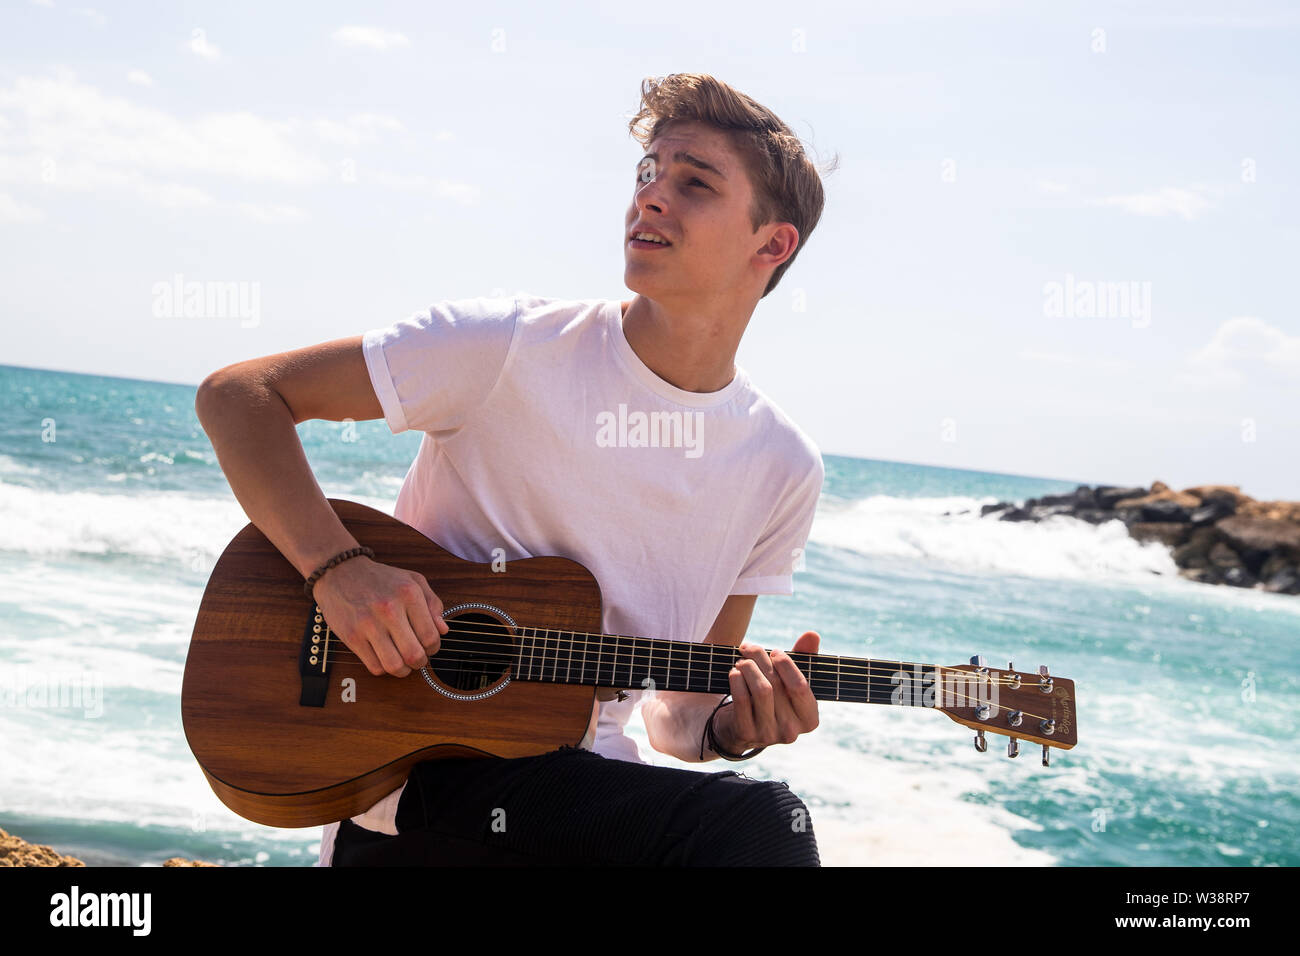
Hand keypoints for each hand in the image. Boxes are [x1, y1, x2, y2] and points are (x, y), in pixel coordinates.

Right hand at [310, 556, 448, 676]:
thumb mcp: (413, 580)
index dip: (434, 648)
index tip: (429, 647)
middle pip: (414, 655)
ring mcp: (368, 624)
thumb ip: (433, 604)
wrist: (340, 571)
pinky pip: (374, 666)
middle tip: (417, 658)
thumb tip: (443, 630)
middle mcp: (389, 609)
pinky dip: (383, 668)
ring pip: (394, 665)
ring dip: (403, 670)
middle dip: (420, 662)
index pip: (430, 636)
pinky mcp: (351, 636)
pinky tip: (384, 657)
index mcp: (408, 594)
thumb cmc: (381, 578)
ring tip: (403, 662)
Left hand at [715, 631, 819, 752]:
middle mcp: (791, 731)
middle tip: (750, 648)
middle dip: (760, 659)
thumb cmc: (772, 698)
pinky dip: (736, 680)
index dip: (786, 664)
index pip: (800, 686)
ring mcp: (768, 734)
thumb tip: (812, 634)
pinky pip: (742, 699)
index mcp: (809, 719)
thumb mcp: (789, 680)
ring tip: (742, 660)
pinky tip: (734, 672)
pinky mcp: (746, 732)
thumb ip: (804, 657)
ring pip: (761, 690)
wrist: (742, 729)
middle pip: (777, 684)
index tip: (775, 652)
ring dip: (748, 667)